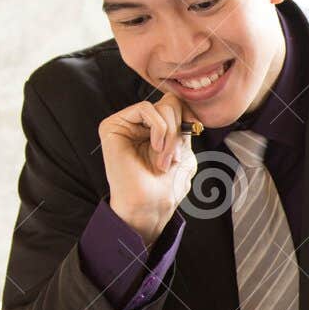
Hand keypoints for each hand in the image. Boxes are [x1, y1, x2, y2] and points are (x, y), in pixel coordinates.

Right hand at [98, 91, 197, 244]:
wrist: (149, 206)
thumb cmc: (166, 186)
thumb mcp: (183, 152)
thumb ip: (183, 128)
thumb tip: (184, 108)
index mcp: (155, 129)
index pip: (175, 104)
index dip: (188, 113)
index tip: (196, 129)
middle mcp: (138, 124)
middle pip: (169, 103)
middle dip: (179, 130)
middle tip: (175, 156)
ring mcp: (125, 124)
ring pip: (159, 106)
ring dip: (170, 134)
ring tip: (165, 159)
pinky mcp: (112, 125)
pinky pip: (145, 108)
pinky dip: (160, 128)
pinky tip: (155, 148)